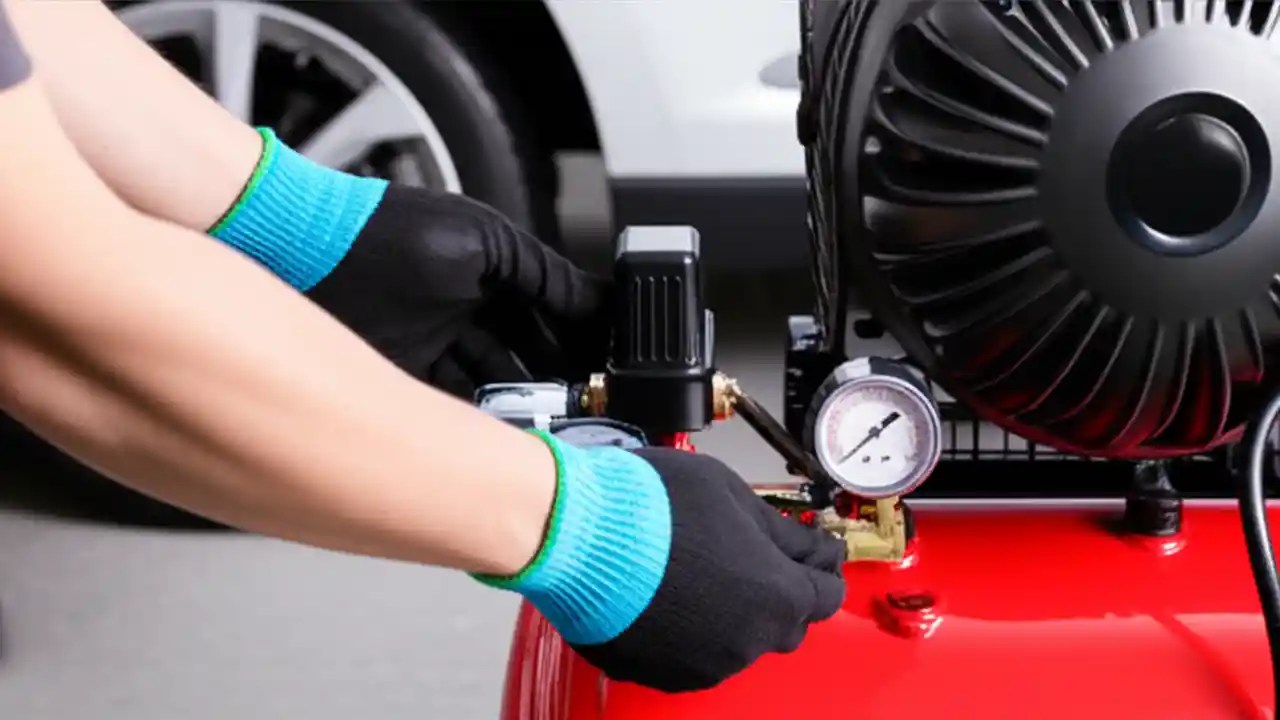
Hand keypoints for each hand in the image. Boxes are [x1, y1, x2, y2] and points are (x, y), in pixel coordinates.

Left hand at [304, 186, 610, 397]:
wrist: (302, 250)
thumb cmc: (387, 229)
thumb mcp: (486, 242)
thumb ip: (545, 277)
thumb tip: (599, 303)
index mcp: (493, 270)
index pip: (552, 312)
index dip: (580, 339)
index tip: (607, 367)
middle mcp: (467, 307)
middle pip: (526, 354)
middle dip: (557, 379)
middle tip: (585, 405)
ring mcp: (435, 341)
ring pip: (491, 383)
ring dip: (519, 403)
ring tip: (547, 425)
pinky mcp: (403, 370)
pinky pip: (451, 401)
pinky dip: (475, 418)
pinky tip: (500, 431)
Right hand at [477, 434, 846, 692]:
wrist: (577, 534)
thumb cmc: (651, 507)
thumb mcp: (734, 496)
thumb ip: (781, 531)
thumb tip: (809, 545)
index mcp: (776, 596)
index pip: (826, 594)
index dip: (819, 568)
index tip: (811, 554)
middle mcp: (746, 641)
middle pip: (784, 624)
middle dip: (775, 593)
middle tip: (749, 557)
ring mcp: (702, 664)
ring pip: (734, 641)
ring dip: (727, 614)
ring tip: (693, 572)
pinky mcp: (660, 673)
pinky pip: (690, 655)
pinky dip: (687, 632)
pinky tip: (666, 596)